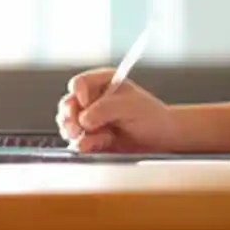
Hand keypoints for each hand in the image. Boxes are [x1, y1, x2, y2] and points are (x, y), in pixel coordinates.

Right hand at [56, 68, 180, 152]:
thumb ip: (105, 108)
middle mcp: (93, 100)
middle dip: (70, 117)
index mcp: (102, 83)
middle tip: (79, 128)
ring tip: (95, 137)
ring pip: (67, 124)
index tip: (87, 104)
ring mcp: (90, 121)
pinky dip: (84, 145)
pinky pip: (76, 142)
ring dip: (76, 133)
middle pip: (67, 104)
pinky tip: (98, 145)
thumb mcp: (131, 106)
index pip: (79, 84)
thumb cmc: (152, 117)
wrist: (162, 140)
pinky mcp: (91, 139)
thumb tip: (84, 119)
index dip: (79, 94)